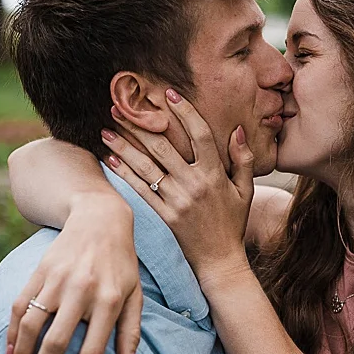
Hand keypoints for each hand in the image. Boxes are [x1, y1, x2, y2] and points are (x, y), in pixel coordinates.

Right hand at [6, 190, 142, 353]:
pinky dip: (11, 331)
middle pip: (57, 343)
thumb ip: (131, 332)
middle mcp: (83, 292)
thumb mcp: (136, 294)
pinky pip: (19, 307)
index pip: (92, 351)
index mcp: (111, 301)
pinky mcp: (39, 273)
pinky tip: (10, 350)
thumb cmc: (122, 264)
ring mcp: (58, 282)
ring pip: (31, 326)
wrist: (101, 221)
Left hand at [102, 89, 253, 287]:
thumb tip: (237, 131)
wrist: (220, 260)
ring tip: (107, 127)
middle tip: (122, 105)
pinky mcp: (163, 214)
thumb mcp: (246, 190)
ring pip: (147, 166)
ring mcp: (177, 200)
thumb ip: (243, 159)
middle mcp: (194, 184)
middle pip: (164, 146)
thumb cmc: (234, 223)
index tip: (170, 94)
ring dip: (124, 145)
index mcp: (216, 174)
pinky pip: (140, 189)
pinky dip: (124, 172)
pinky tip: (110, 158)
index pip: (200, 135)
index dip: (185, 112)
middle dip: (141, 123)